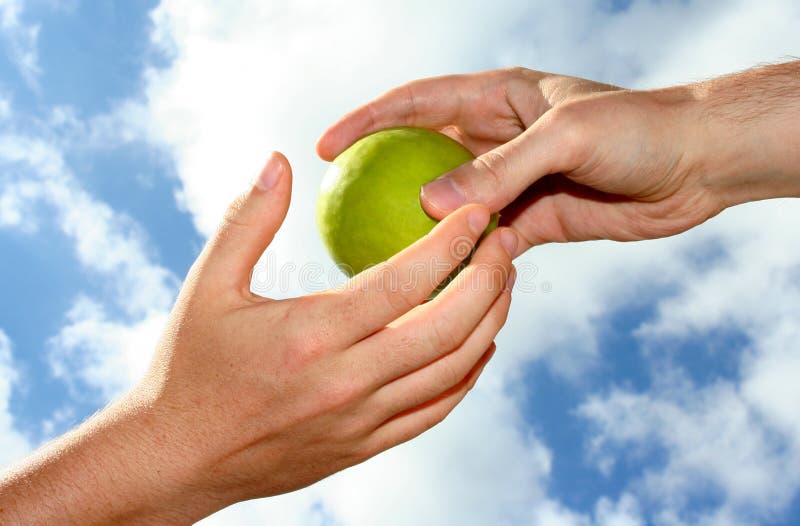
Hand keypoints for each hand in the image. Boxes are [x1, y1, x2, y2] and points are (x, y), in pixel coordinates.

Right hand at [0, 152, 516, 524]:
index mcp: (311, 336)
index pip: (404, 281)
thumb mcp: (206, 285)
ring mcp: (361, 422)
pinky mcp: (365, 446)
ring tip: (503, 282)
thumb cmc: (188, 366)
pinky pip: (436, 410)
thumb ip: (248, 220)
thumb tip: (280, 160)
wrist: (178, 457)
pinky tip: (480, 343)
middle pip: (448, 328)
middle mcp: (346, 383)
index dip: (451, 242)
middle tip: (506, 240)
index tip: (477, 209)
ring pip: (453, 371)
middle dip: (490, 279)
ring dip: (490, 322)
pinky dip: (468, 374)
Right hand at [318, 64, 799, 250]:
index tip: (326, 149)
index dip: (366, 122)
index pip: (417, 104)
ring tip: (380, 259)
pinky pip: (484, 243)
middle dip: (382, 181)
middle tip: (340, 214)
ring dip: (421, 231)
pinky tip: (439, 282)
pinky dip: (463, 260)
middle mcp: (498, 139)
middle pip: (424, 157)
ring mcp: (513, 182)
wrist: (698, 164)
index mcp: (498, 99)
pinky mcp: (533, 220)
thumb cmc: (637, 130)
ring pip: (452, 209)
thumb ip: (500, 169)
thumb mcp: (565, 137)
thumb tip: (429, 203)